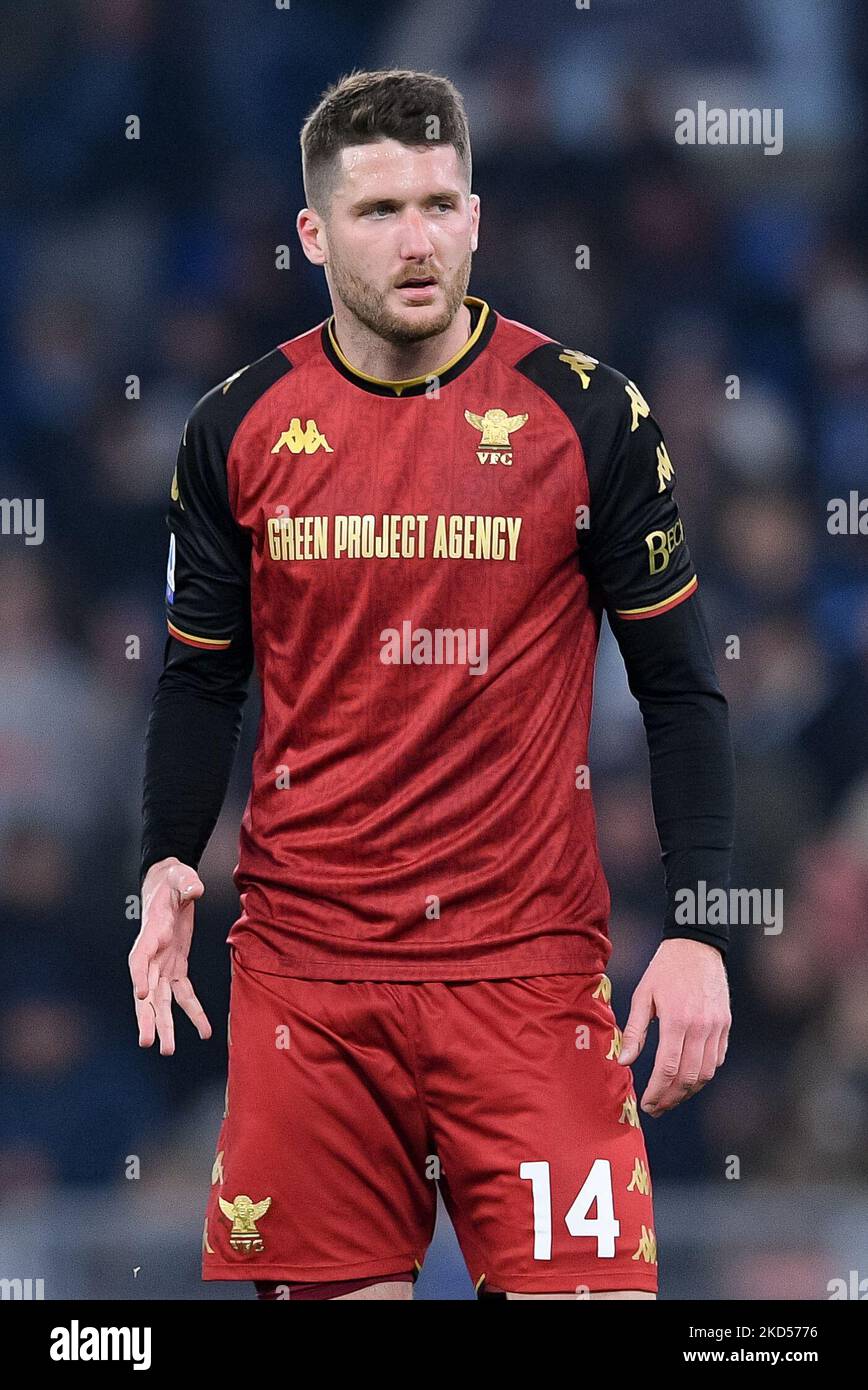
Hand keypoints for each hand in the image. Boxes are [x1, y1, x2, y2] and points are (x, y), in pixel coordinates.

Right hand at [129, 858, 211, 1054]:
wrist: (170, 886)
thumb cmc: (173, 881)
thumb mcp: (180, 877)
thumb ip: (186, 882)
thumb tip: (196, 889)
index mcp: (150, 936)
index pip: (139, 960)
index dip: (139, 977)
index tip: (142, 995)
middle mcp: (152, 956)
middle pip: (145, 991)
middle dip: (146, 1016)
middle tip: (147, 1041)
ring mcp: (163, 965)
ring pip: (161, 1001)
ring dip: (165, 1025)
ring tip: (167, 1051)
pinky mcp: (176, 968)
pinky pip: (184, 995)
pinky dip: (194, 1013)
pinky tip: (205, 1032)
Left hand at [617, 938, 730, 1114]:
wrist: (697, 946)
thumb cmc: (664, 970)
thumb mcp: (643, 995)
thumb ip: (635, 1031)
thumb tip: (624, 1062)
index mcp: (677, 1020)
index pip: (668, 1069)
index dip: (657, 1092)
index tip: (646, 1104)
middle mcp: (701, 1027)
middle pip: (688, 1077)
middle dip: (671, 1098)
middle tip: (656, 1108)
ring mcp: (717, 1027)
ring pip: (706, 1073)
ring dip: (688, 1091)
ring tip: (670, 1097)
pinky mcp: (725, 1025)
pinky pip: (717, 1059)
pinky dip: (703, 1074)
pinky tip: (688, 1078)